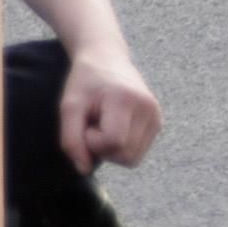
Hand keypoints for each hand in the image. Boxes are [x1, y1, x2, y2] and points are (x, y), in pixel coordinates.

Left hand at [58, 46, 161, 173]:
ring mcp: (157, 116)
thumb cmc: (85, 81)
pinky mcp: (158, 123)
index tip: (85, 122)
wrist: (106, 56)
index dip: (93, 141)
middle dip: (103, 147)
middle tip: (92, 123)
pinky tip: (114, 124)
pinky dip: (122, 145)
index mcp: (127, 99)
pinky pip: (138, 151)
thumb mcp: (69, 105)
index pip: (114, 142)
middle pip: (127, 156)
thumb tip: (83, 170)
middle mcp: (148, 109)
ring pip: (134, 159)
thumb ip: (71, 138)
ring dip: (112, 148)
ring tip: (104, 122)